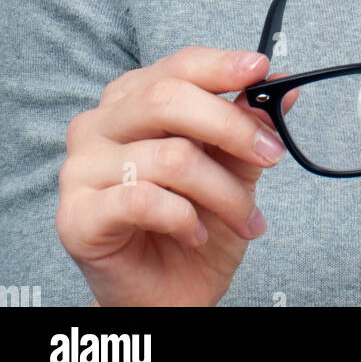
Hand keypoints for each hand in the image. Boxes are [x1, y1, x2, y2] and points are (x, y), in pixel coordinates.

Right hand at [57, 46, 299, 307]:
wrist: (167, 296)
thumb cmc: (194, 225)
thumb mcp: (232, 169)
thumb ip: (248, 127)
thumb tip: (281, 89)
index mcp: (131, 100)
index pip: (177, 66)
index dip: (221, 65)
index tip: (260, 70)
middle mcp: (99, 126)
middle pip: (167, 99)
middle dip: (231, 127)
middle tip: (271, 154)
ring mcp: (81, 170)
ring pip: (168, 156)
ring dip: (222, 191)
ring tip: (242, 218)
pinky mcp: (76, 216)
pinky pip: (142, 199)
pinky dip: (183, 217)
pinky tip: (194, 233)